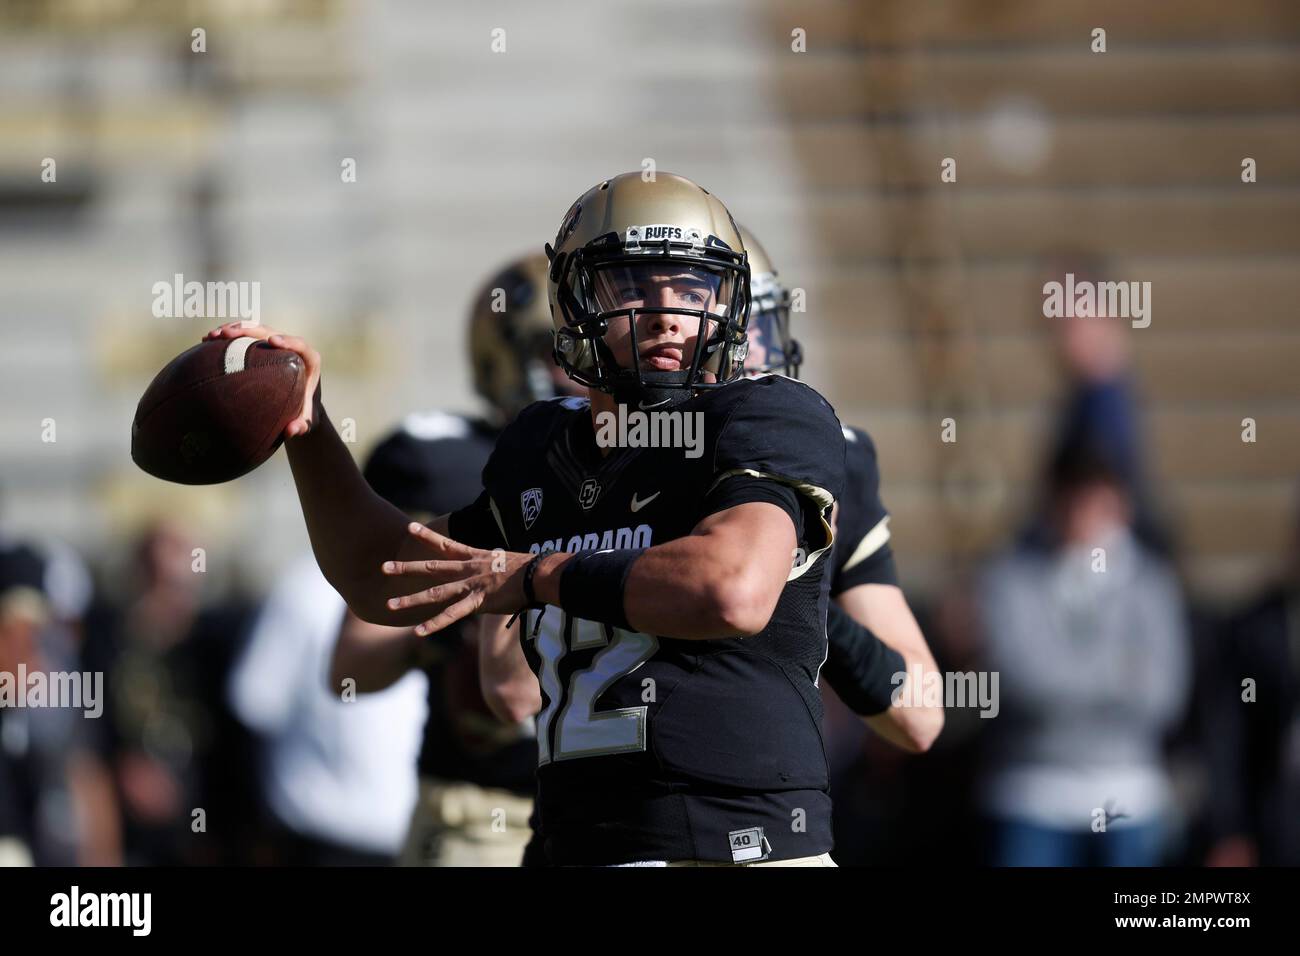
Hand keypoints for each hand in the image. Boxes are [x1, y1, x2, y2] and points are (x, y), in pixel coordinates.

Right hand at [202, 322, 321, 438]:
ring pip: (254, 330)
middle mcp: (291, 347)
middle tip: (228, 334)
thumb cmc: (301, 407)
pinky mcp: (261, 343)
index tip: (271, 341)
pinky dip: (226, 336)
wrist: (298, 398)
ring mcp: (274, 342)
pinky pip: (244, 336)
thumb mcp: (304, 419)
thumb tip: (291, 430)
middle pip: (270, 332)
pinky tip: (207, 340)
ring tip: (212, 335)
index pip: (300, 346)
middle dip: (249, 330)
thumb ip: (301, 425)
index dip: (287, 340)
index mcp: (308, 361)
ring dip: (233, 330)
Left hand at [382, 523, 536, 635]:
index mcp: (476, 557)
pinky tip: (418, 632)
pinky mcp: (478, 602)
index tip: (408, 527)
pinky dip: (435, 624)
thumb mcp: (506, 561)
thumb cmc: (530, 569)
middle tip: (384, 566)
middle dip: (407, 568)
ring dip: (410, 599)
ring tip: (389, 605)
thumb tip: (490, 572)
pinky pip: (452, 615)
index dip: (426, 536)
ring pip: (435, 593)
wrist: (540, 575)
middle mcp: (469, 569)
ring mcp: (471, 586)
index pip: (445, 543)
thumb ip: (492, 567)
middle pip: (432, 568)